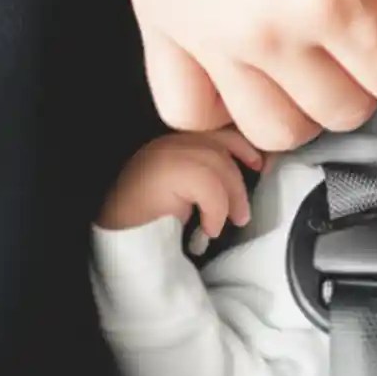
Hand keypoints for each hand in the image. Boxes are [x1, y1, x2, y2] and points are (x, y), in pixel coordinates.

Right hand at [97, 129, 262, 233]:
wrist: (117, 243)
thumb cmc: (150, 223)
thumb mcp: (184, 194)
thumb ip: (207, 176)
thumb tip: (246, 174)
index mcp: (172, 144)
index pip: (216, 132)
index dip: (242, 145)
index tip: (259, 163)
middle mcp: (167, 143)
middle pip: (222, 147)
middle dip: (239, 182)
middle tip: (242, 215)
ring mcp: (164, 154)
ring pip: (218, 165)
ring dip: (230, 200)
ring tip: (223, 224)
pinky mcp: (165, 172)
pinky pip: (208, 185)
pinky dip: (216, 210)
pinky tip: (208, 229)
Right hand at [105, 0, 376, 152]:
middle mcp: (273, 33)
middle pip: (342, 115)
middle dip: (371, 95)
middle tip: (369, 61)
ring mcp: (212, 39)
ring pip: (273, 130)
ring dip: (304, 113)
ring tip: (309, 76)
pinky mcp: (162, 29)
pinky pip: (189, 112)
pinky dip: (222, 113)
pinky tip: (242, 85)